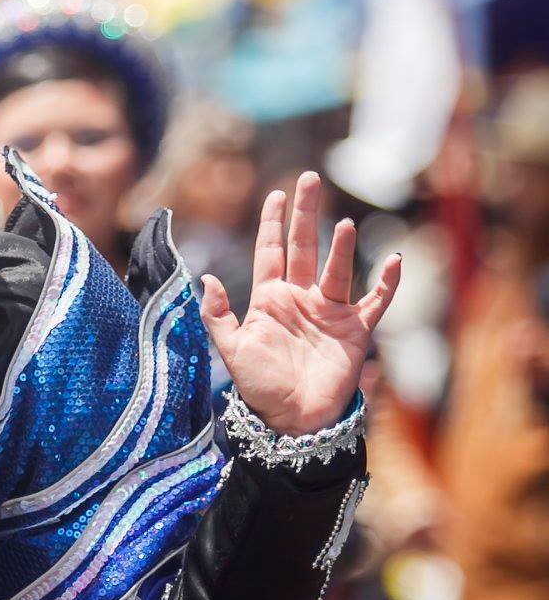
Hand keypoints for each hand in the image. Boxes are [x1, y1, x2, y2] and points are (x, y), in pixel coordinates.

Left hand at [200, 172, 400, 435]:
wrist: (292, 420)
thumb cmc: (258, 386)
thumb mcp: (230, 349)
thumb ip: (218, 315)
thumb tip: (205, 279)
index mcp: (269, 299)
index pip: (270, 251)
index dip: (272, 223)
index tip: (275, 194)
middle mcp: (300, 299)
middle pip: (303, 248)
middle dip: (305, 215)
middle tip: (307, 180)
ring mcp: (329, 312)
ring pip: (337, 269)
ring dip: (341, 248)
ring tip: (343, 224)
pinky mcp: (355, 330)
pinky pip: (375, 300)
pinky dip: (387, 282)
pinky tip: (394, 261)